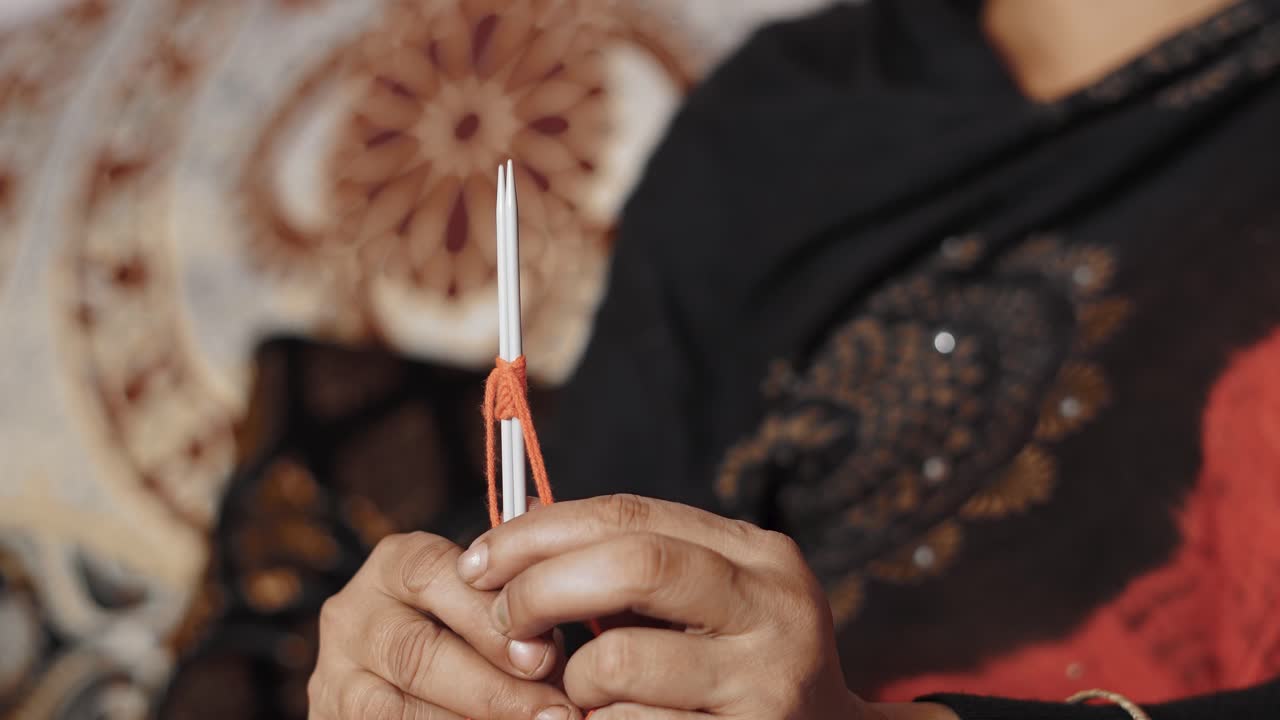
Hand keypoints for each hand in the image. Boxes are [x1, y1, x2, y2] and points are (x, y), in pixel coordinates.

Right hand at [308, 531, 582, 719]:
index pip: (433, 575)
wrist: (399, 677)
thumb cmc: (462, 630)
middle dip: (493, 688)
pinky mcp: (334, 717)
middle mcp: (354, 614)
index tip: (544, 657)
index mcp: (394, 564)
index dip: (489, 620)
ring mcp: (337, 673)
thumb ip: (512, 593)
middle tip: (552, 711)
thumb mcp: (478, 597)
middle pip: (417, 652)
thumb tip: (561, 597)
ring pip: (396, 709)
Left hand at [456, 494, 918, 718]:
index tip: (480, 557)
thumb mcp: (712, 606)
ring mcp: (768, 687)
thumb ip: (636, 569)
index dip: (541, 531)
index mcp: (762, 558)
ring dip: (575, 680)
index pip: (631, 516)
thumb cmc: (738, 673)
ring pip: (617, 661)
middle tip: (506, 622)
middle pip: (633, 565)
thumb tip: (519, 533)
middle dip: (542, 588)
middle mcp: (777, 613)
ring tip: (588, 694)